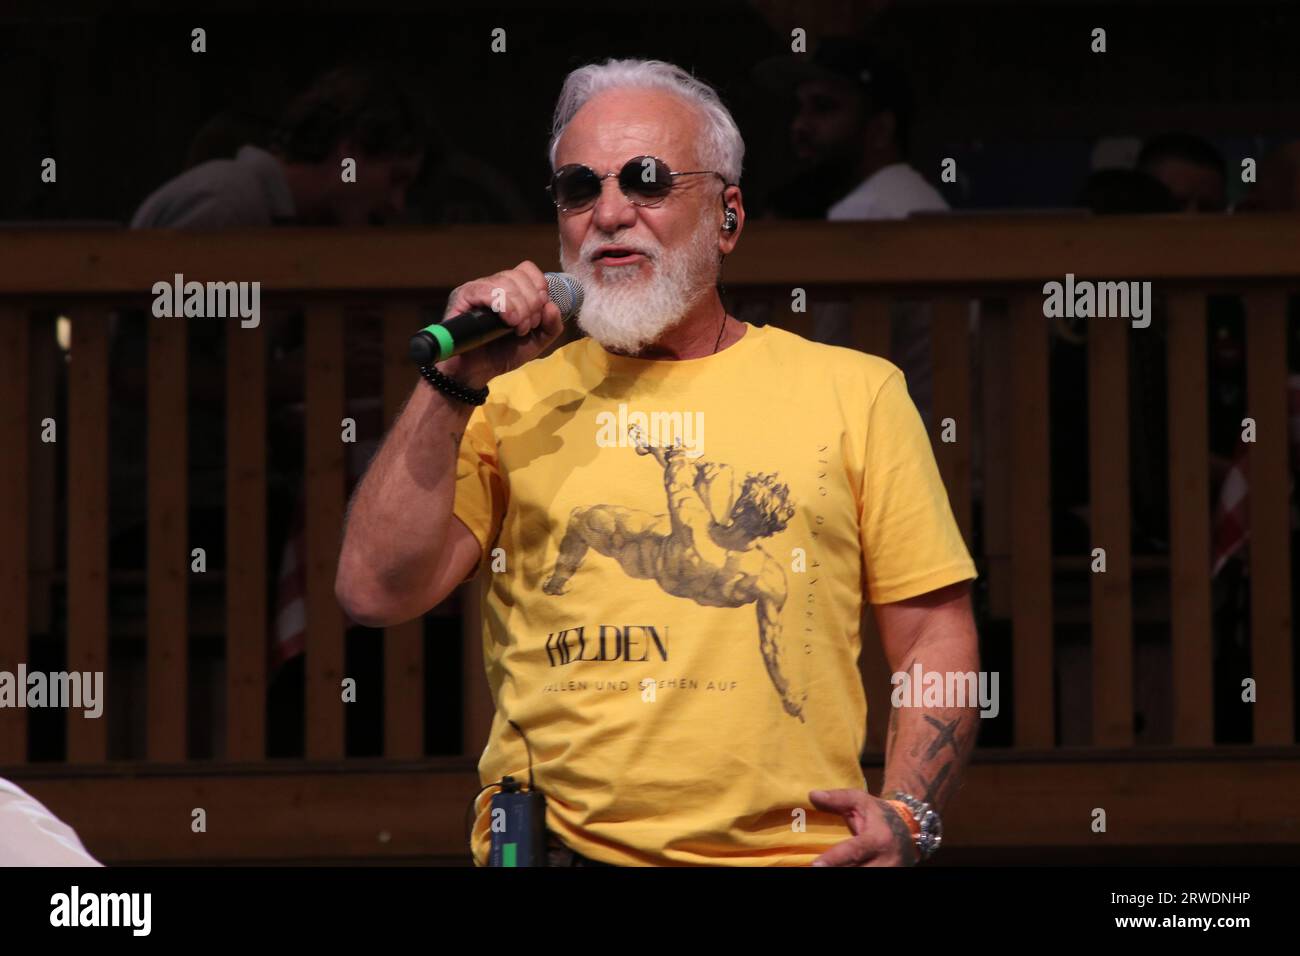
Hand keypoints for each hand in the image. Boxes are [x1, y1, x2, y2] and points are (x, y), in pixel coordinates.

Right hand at [435, 260, 565, 389]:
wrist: (477, 372)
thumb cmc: (503, 354)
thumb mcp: (536, 342)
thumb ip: (551, 326)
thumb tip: (552, 306)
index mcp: (510, 289)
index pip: (527, 269)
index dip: (539, 287)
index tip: (541, 310)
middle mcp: (493, 284)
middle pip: (519, 276)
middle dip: (532, 302)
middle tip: (528, 327)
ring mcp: (477, 289)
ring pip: (504, 282)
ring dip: (520, 307)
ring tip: (519, 329)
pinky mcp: (463, 297)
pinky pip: (486, 290)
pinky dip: (504, 305)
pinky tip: (508, 321)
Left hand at [807, 789, 918, 866]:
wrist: (908, 829)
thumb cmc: (879, 814)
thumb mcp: (861, 801)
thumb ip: (838, 799)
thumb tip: (813, 796)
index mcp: (878, 839)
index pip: (854, 851)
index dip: (834, 859)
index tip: (815, 865)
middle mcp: (885, 860)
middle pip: (857, 870)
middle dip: (836, 870)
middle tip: (815, 868)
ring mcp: (889, 871)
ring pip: (861, 876)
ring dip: (841, 873)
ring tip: (824, 868)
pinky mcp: (889, 876)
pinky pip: (867, 881)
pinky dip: (852, 873)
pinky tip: (838, 868)